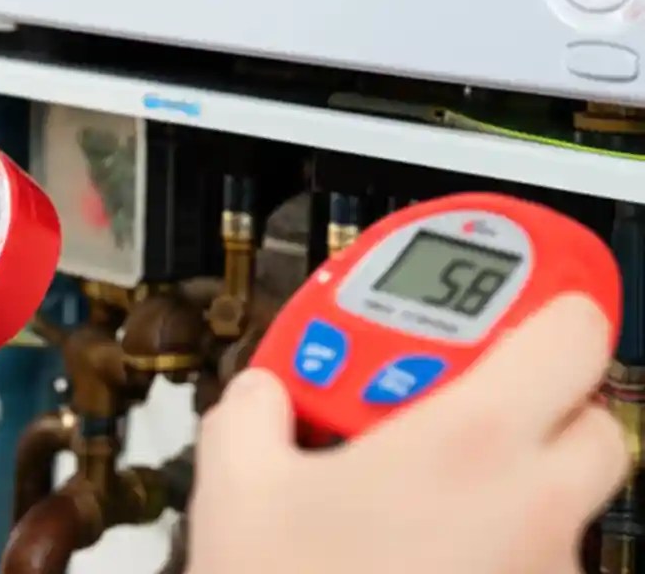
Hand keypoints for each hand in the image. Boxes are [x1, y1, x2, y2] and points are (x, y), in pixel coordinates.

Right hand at [189, 294, 628, 573]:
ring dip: (510, 476)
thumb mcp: (237, 483)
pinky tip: (418, 551)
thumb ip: (258, 408)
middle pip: (593, 416)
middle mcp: (532, 511)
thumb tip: (267, 392)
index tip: (527, 284)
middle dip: (535, 396)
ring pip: (566, 496)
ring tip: (414, 490)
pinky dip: (495, 539)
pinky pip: (535, 556)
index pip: (574, 333)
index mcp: (473, 446)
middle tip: (451, 400)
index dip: (551, 299)